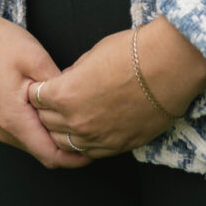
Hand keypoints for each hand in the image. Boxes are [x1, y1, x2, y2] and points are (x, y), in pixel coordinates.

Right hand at [0, 1, 91, 170]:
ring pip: (33, 142)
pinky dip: (41, 127)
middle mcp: (3, 130)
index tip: (98, 146)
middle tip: (94, 130)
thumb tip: (76, 103)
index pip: (51, 156)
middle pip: (43, 152)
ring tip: (78, 118)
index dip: (76, 157)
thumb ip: (57, 86)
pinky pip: (23, 131)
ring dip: (54, 136)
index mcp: (14, 120)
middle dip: (69, 147)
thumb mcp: (34, 58)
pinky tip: (56, 109)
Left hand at [28, 17, 205, 158]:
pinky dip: (84, 144)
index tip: (41, 86)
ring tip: (68, 119)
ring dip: (63, 132)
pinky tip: (87, 132)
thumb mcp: (93, 54)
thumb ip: (73, 74)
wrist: (169, 66)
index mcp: (64, 95)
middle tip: (51, 103)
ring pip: (66, 144)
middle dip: (45, 112)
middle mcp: (76, 122)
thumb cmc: (131, 52)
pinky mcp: (117, 147)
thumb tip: (67, 82)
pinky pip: (90, 152)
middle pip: (46, 124)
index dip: (38, 90)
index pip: (36, 99)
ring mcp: (97, 138)